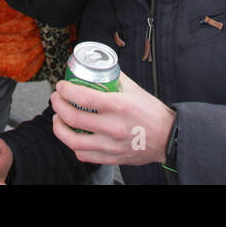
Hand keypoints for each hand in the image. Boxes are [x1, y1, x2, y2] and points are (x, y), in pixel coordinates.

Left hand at [51, 73, 175, 165]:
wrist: (169, 137)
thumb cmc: (152, 113)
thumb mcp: (134, 89)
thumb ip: (114, 78)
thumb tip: (97, 68)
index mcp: (119, 105)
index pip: (83, 96)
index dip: (65, 90)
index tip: (61, 86)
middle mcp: (113, 126)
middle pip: (73, 117)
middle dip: (58, 105)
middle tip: (56, 98)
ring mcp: (111, 145)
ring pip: (74, 140)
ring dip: (59, 128)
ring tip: (57, 118)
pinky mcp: (112, 158)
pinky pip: (84, 155)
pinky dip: (73, 145)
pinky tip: (72, 136)